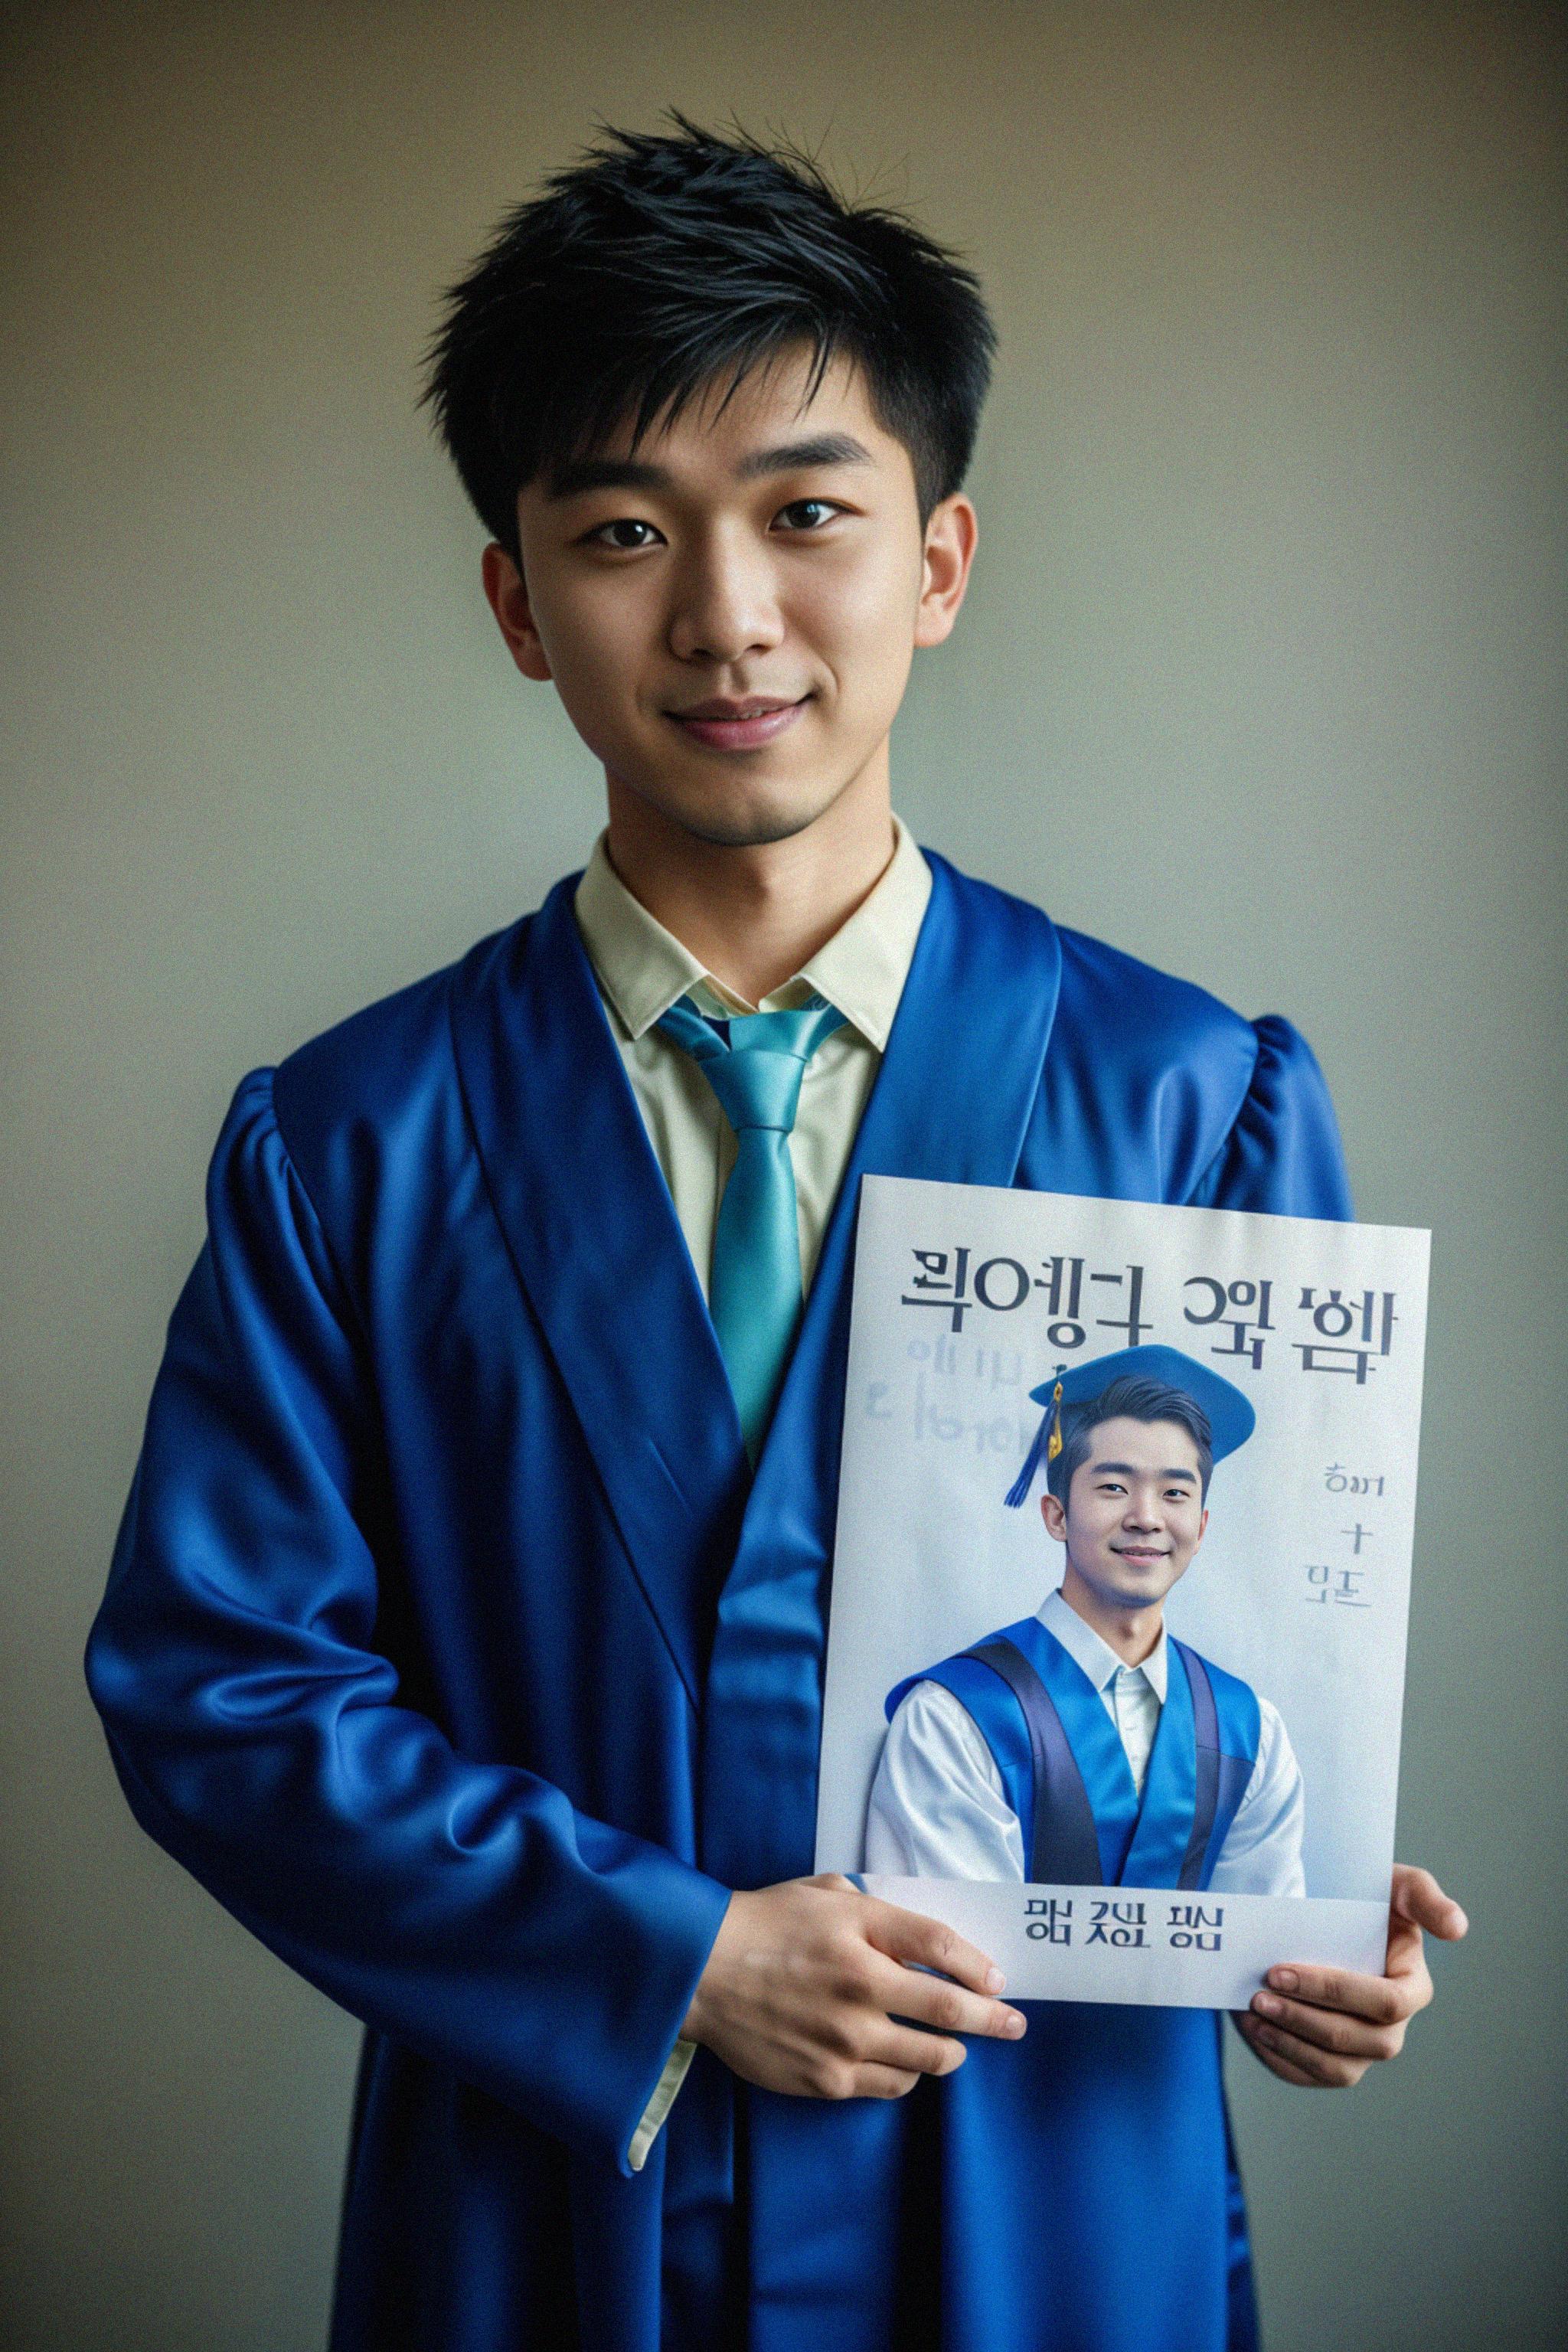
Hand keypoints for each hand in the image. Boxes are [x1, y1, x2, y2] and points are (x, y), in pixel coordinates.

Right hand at [681, 1871, 1026, 2098]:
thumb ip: (878, 1908)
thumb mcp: (825, 1894)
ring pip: (929, 2058)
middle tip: (1014, 2024)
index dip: (979, 1966)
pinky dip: (908, 2073)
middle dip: (995, 2020)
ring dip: (952, 2052)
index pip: (942, 1948)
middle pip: (952, 2012)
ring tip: (956, 2047)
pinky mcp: (827, 2080)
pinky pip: (891, 2084)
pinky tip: (906, 2062)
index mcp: (860, 1933)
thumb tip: (925, 1936)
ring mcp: (845, 2040)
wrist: (701, 1972)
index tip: (998, 1980)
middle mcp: (860, 1988)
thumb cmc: (765, 1923)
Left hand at [1234, 1863, 1467, 2087]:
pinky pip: (1312, 2076)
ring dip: (1291, 2044)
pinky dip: (1282, 2059)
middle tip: (1261, 1992)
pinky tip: (1255, 2030)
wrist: (1329, 1915)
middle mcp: (1392, 2027)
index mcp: (1412, 1988)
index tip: (1283, 1971)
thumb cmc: (1367, 1897)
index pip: (1386, 2004)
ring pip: (1336, 2067)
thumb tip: (1457, 1928)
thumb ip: (1425, 1897)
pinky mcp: (1335, 2062)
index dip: (1334, 1991)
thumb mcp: (1398, 1884)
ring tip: (1254, 2013)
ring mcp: (1364, 2050)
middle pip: (1356, 2040)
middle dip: (1304, 2019)